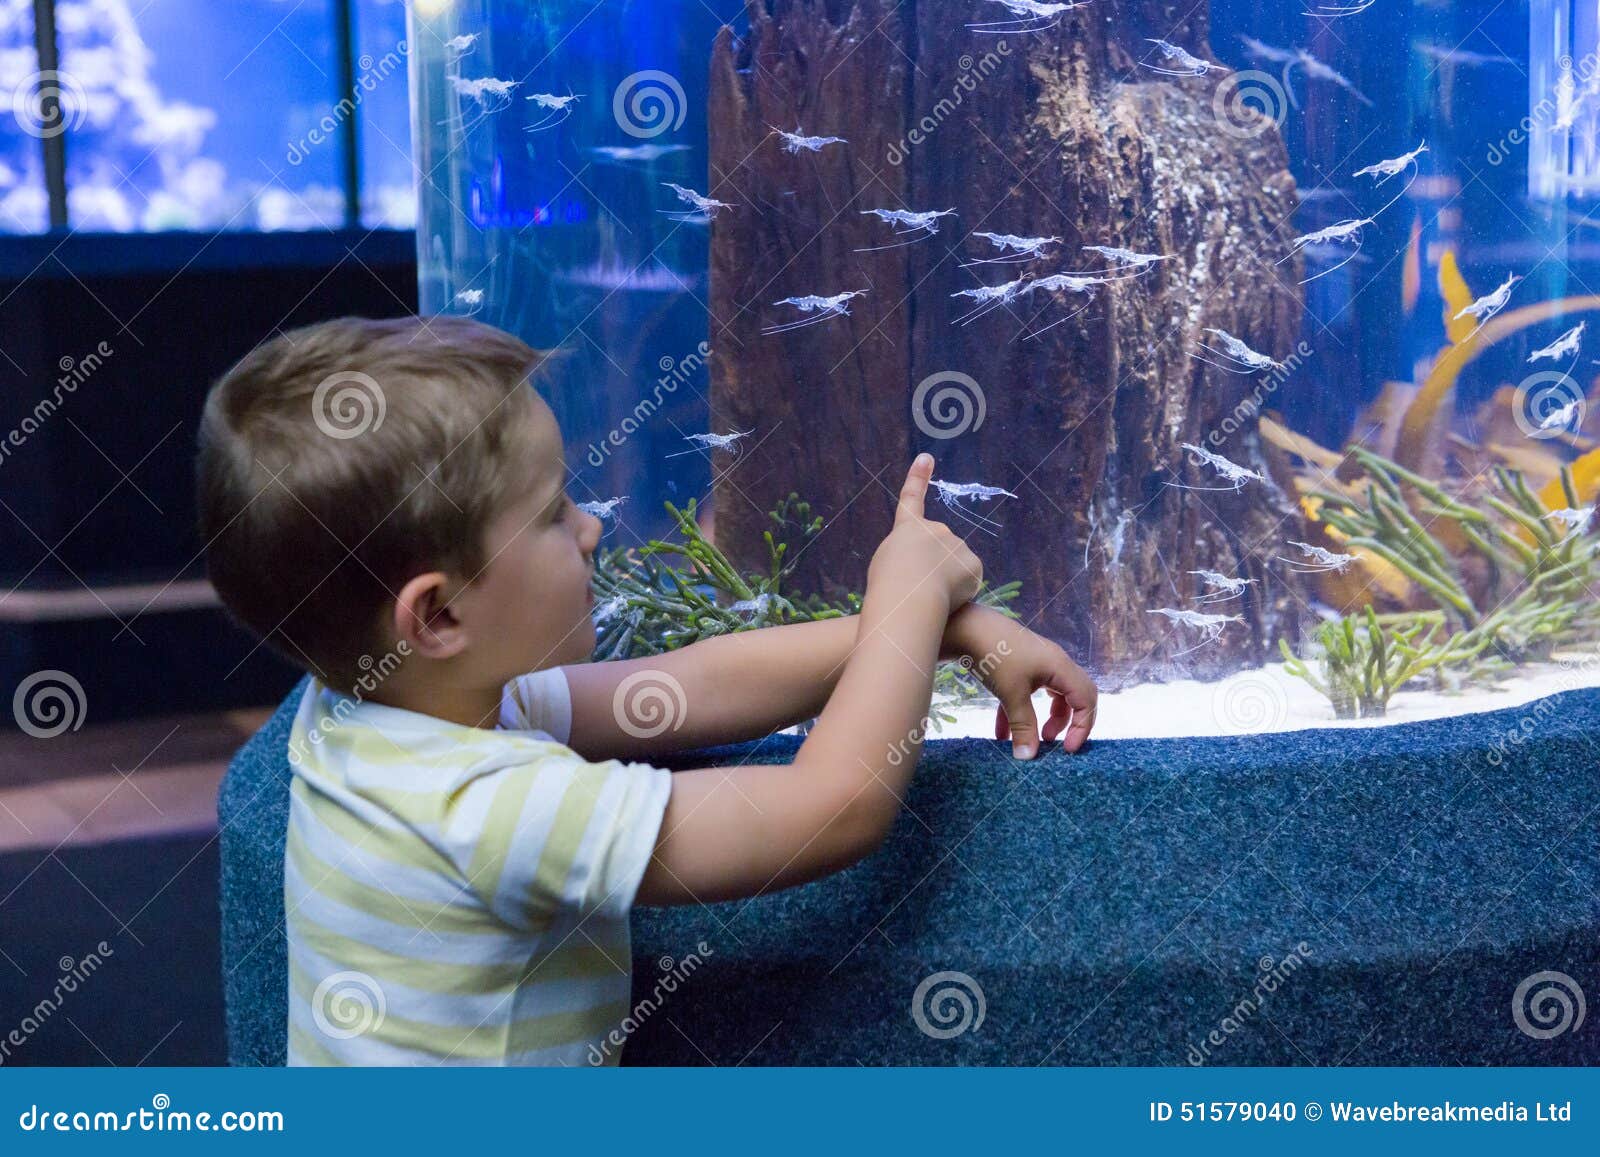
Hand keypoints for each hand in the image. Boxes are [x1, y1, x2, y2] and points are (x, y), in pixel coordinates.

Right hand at [867, 453, 983, 612]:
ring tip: (930, 596)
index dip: (918, 478)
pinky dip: (960, 591)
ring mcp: (957, 545)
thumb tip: (929, 566)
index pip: (912, 499)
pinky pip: (967, 580)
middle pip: (938, 549)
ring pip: (954, 567)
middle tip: (918, 587)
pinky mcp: (973, 564)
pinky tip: (949, 601)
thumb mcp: (887, 563)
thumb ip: (907, 556)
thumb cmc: (888, 583)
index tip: (926, 458)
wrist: (910, 593)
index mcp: (908, 528)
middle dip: (933, 566)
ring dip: (946, 581)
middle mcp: (935, 530)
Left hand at [943, 604, 1097, 757]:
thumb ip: (1023, 727)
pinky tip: (1000, 734)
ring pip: (1051, 695)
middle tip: (1053, 743)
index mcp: (1060, 667)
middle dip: (1066, 723)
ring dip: (1044, 718)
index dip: (1082, 727)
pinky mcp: (1018, 664)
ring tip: (1033, 738)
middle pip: (1074, 697)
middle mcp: (1053, 663)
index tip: (1067, 749)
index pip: (1086, 700)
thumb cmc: (995, 655)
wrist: (964, 626)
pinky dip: (1018, 712)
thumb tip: (1028, 757)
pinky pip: (1027, 692)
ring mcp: (1036, 662)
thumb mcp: (1011, 695)